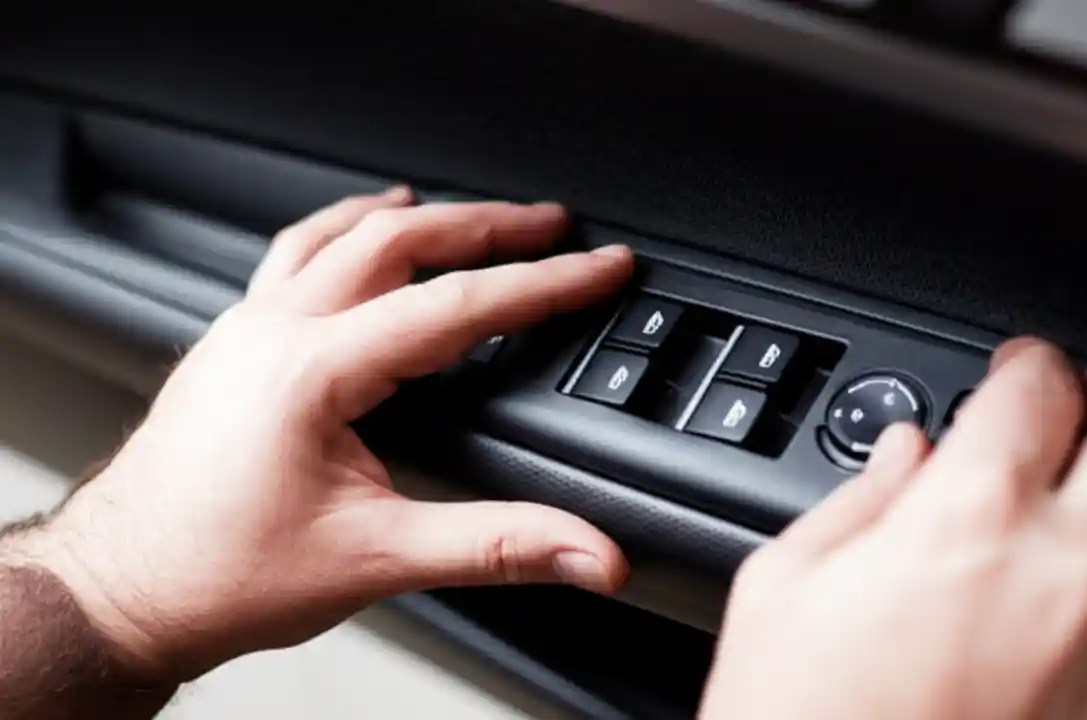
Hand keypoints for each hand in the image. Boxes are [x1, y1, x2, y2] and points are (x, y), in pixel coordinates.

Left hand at [7, 188, 633, 681]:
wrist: (123, 589)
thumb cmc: (220, 575)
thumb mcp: (379, 560)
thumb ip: (498, 547)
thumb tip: (587, 551)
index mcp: (313, 371)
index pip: (458, 304)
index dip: (546, 283)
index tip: (598, 267)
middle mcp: (274, 330)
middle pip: (401, 240)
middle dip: (491, 226)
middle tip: (555, 225)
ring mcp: (245, 328)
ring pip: (343, 233)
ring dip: (422, 218)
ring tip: (476, 213)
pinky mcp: (232, 341)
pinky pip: (295, 252)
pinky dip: (349, 229)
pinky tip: (365, 231)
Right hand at [701, 339, 1086, 718]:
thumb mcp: (783, 593)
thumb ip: (859, 498)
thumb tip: (907, 452)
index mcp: (973, 519)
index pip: (1042, 383)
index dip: (1026, 363)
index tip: (1015, 373)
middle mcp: (1079, 576)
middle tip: (1073, 412)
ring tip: (1032, 563)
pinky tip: (1039, 652)